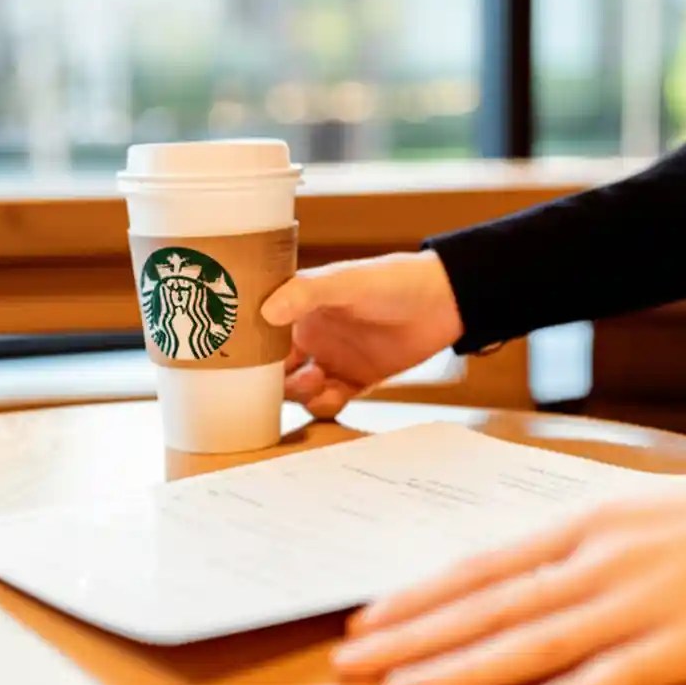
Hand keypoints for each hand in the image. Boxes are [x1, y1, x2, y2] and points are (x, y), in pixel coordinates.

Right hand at [262, 250, 463, 418]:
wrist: (445, 301)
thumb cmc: (393, 280)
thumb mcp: (345, 281)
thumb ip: (305, 294)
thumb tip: (266, 312)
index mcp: (300, 309)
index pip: (261, 334)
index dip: (250, 351)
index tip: (240, 365)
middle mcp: (312, 336)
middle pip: (275, 369)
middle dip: (273, 380)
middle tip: (283, 380)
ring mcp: (334, 360)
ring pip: (300, 390)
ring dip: (301, 393)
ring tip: (315, 382)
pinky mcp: (357, 381)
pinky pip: (330, 402)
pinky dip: (326, 404)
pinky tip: (335, 394)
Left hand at [331, 441, 685, 684]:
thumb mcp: (633, 511)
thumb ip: (569, 544)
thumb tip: (507, 573)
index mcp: (582, 523)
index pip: (479, 565)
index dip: (417, 595)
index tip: (367, 617)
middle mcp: (595, 561)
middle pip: (487, 605)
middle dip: (412, 636)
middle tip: (351, 658)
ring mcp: (636, 605)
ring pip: (527, 642)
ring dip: (456, 669)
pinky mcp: (681, 648)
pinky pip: (603, 683)